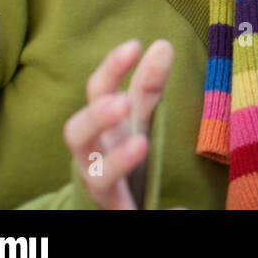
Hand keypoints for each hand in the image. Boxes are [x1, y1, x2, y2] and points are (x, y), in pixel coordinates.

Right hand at [62, 38, 173, 209]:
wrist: (100, 206)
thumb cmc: (117, 150)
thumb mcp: (136, 118)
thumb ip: (148, 85)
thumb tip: (163, 45)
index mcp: (100, 126)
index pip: (97, 91)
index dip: (111, 68)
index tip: (135, 44)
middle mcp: (91, 154)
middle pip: (77, 132)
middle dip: (95, 117)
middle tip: (120, 102)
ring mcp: (99, 185)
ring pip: (95, 175)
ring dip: (116, 161)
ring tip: (142, 145)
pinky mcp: (113, 212)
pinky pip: (124, 214)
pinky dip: (154, 212)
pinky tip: (181, 208)